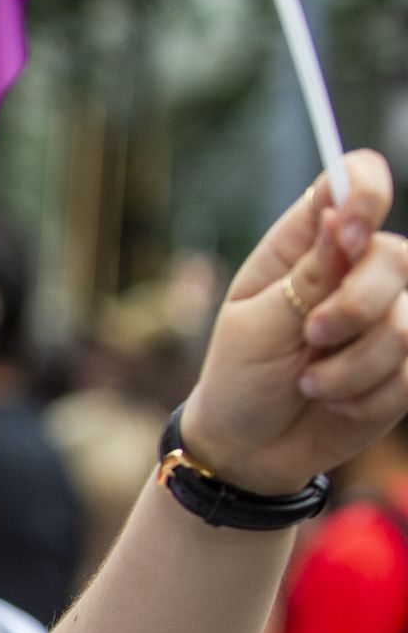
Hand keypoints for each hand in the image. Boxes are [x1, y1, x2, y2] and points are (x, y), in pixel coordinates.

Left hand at [183, 150, 407, 492]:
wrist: (252, 448)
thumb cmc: (241, 377)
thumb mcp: (258, 324)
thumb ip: (307, 275)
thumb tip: (341, 216)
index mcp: (305, 245)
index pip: (352, 184)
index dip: (364, 193)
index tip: (350, 230)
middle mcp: (353, 270)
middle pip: (396, 257)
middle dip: (356, 307)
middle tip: (312, 337)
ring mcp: (386, 315)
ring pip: (407, 322)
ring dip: (354, 366)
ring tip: (310, 383)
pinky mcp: (406, 362)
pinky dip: (369, 395)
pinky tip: (336, 402)